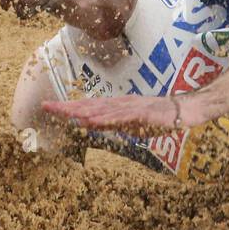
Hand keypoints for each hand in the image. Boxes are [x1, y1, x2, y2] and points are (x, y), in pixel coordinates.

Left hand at [42, 94, 192, 135]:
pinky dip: (104, 119)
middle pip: (89, 105)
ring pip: (101, 110)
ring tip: (64, 113)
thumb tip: (92, 125)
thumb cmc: (158, 117)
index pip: (88, 106)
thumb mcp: (131, 123)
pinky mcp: (141, 114)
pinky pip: (120, 118)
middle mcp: (119, 104)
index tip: (49, 107)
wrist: (182, 110)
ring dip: (81, 111)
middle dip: (67, 106)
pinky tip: (93, 122)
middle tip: (46, 106)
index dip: (68, 106)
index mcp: (116, 106)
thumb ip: (112, 123)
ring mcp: (129, 108)